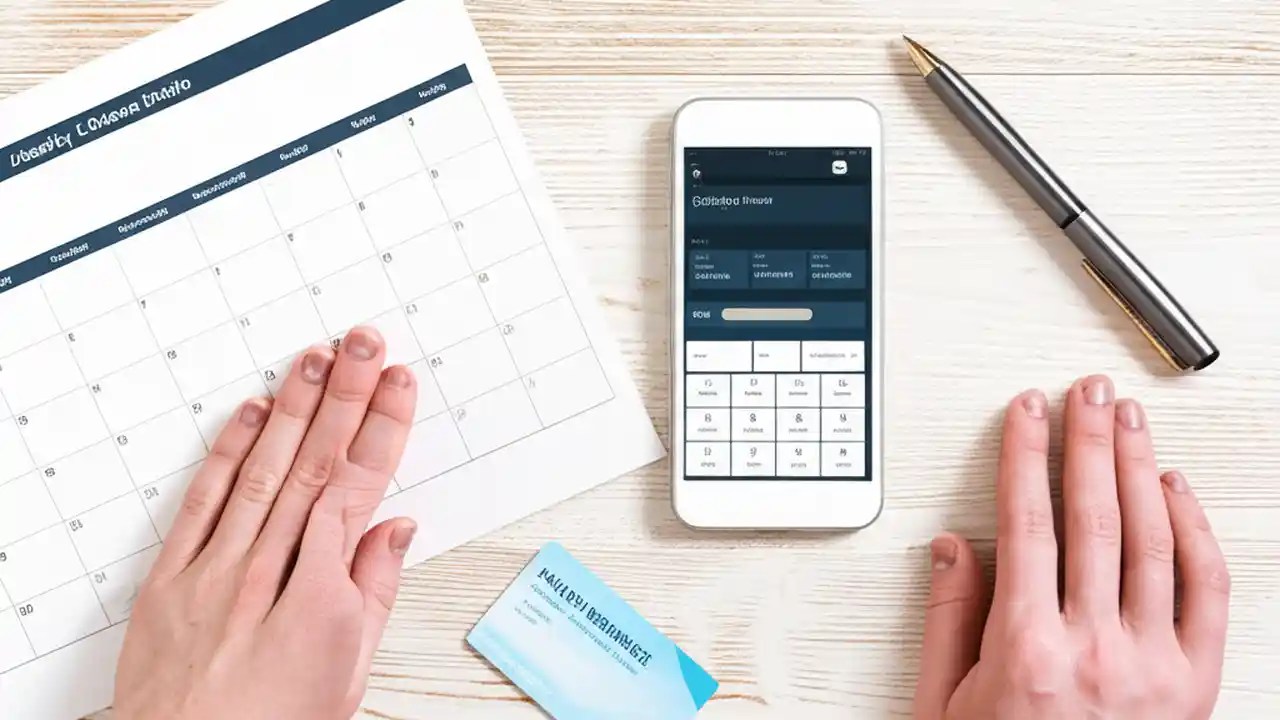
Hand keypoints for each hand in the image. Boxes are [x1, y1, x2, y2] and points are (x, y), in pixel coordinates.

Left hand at [113, 327, 418, 719]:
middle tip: (363, 340)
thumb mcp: (347, 674)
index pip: (360, 489)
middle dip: (345, 395)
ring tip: (316, 357)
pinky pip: (202, 504)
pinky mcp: (169, 581)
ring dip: (293, 407)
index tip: (399, 383)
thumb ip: (373, 594)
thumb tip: (394, 530)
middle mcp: (268, 576)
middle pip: (316, 466)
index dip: (383, 428)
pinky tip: (251, 412)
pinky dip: (227, 453)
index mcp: (322, 600)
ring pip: (263, 472)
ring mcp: (215, 573)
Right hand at [914, 375, 1229, 719]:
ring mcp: (1154, 668)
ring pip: (1151, 542)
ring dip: (1138, 469)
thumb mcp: (941, 704)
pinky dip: (1195, 533)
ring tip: (1127, 420)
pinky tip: (1176, 492)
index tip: (1026, 414)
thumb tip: (954, 546)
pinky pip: (1207, 591)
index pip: (1028, 524)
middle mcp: (1095, 652)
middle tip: (1085, 393)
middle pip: (1093, 517)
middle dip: (1087, 443)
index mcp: (1027, 652)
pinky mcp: (1196, 687)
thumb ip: (949, 619)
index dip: (1026, 457)